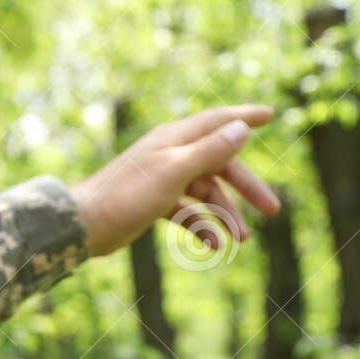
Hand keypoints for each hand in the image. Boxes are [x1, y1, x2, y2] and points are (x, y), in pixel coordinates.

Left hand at [69, 105, 281, 256]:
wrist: (86, 225)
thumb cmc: (128, 195)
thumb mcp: (176, 172)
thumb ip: (210, 150)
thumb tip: (242, 128)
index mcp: (176, 138)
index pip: (219, 120)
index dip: (245, 116)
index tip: (271, 113)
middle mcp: (171, 153)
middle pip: (220, 163)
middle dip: (246, 187)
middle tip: (272, 209)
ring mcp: (163, 178)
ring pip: (206, 191)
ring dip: (225, 213)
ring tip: (239, 241)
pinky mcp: (155, 201)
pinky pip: (188, 210)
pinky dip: (201, 225)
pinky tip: (212, 245)